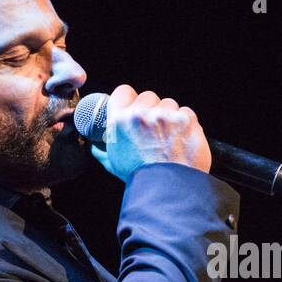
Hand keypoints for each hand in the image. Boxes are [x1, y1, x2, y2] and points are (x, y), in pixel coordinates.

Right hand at [90, 84, 211, 182]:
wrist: (168, 189)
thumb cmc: (140, 178)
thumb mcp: (114, 163)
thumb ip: (103, 150)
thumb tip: (95, 146)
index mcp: (120, 120)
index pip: (124, 91)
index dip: (131, 99)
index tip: (135, 108)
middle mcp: (141, 114)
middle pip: (148, 97)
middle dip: (152, 110)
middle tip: (155, 130)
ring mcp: (164, 115)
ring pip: (169, 104)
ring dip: (170, 117)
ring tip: (169, 138)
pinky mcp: (185, 119)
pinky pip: (186, 112)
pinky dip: (186, 124)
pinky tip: (181, 139)